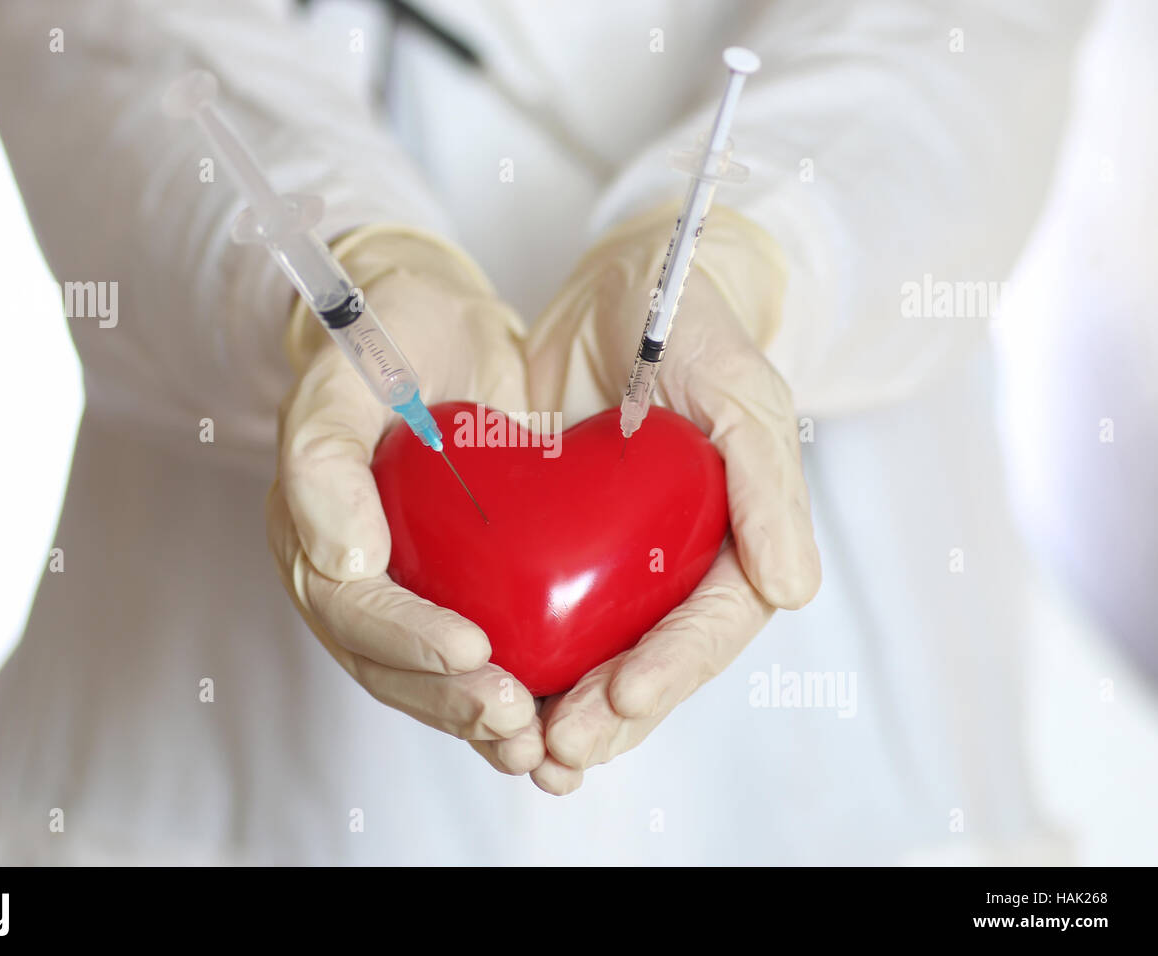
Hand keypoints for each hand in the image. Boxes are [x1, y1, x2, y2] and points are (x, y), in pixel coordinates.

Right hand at [266, 226, 547, 773]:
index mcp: (311, 527)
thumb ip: (324, 462)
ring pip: (422, 677)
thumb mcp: (347, 376)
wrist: (439, 321)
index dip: (405, 638)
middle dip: (447, 699)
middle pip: (383, 662)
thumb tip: (341, 562)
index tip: (474, 649)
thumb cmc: (389, 333)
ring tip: (532, 741)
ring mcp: (398, 584)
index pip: (347, 606)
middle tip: (512, 716)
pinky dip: (502, 692)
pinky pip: (463, 658)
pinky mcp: (448, 586)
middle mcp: (346, 570)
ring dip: (472, 717)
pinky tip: (546, 719)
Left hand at [522, 202, 820, 793]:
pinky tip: (491, 703)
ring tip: (527, 757)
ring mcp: (621, 563)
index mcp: (736, 538)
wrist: (618, 287)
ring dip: (568, 715)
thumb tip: (792, 591)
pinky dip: (526, 666)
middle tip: (558, 752)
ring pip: (601, 659)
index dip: (672, 669)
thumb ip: (767, 479)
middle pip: (653, 662)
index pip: (711, 623)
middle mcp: (680, 565)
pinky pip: (548, 620)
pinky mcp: (563, 549)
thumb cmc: (689, 325)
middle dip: (611, 715)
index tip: (622, 696)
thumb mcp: (737, 385)